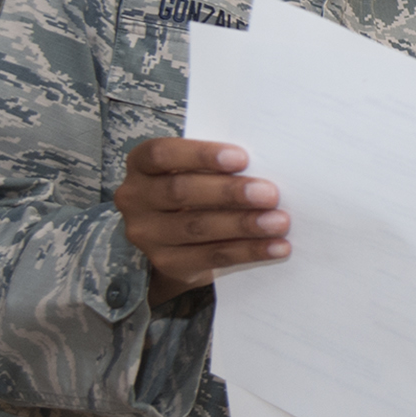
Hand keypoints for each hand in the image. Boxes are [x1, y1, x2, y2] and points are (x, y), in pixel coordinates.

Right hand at [114, 139, 289, 301]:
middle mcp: (135, 198)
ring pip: (198, 227)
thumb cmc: (198, 187)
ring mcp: (147, 234)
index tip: (242, 158)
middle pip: (181, 192)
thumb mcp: (198, 169)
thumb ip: (219, 164)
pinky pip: (212, 256)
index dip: (201, 154)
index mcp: (141, 165)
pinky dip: (249, 251)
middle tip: (270, 193)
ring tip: (280, 221)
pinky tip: (276, 246)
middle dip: (230, 192)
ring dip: (244, 224)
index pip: (162, 154)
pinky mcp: (167, 262)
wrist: (179, 237)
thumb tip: (268, 164)